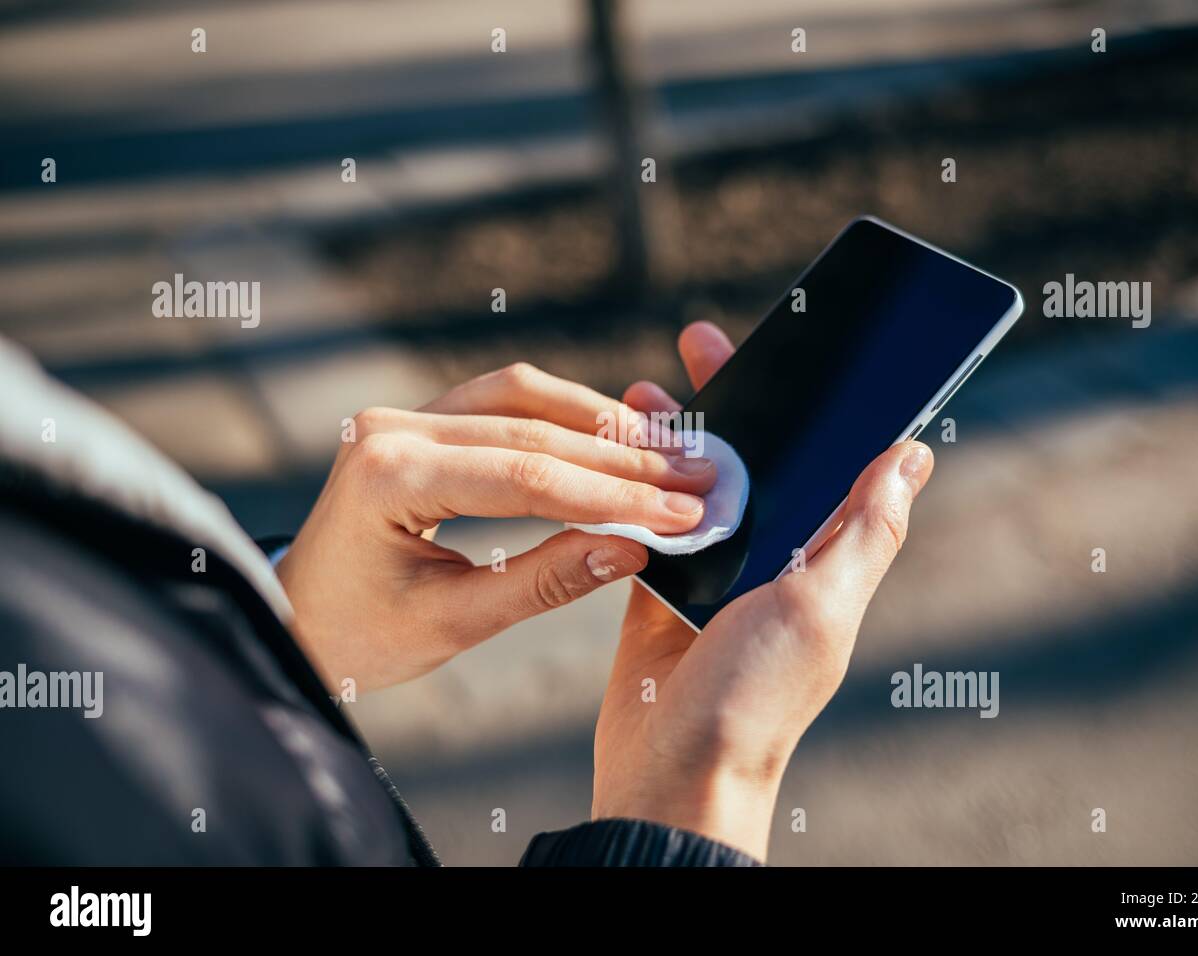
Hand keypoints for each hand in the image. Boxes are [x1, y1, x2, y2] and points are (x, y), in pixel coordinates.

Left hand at [275, 362, 717, 692]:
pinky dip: (567, 417)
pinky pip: (506, 400)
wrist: (299, 619)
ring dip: (602, 423)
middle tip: (698, 475)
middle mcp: (393, 427)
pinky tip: (616, 437)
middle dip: (624, 455)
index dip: (614, 494)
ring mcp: (405, 414)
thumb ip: (543, 582)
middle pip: (533, 427)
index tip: (682, 511)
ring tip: (671, 451)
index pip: (526, 476)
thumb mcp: (453, 622)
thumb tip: (633, 549)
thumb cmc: (362, 635)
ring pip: (525, 395)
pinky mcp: (421, 417)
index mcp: (389, 476)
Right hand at [592, 323, 933, 860]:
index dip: (818, 402)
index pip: (831, 460)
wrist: (675, 771)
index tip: (796, 347)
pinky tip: (614, 450)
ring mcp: (716, 570)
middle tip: (700, 344)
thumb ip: (862, 533)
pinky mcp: (662, 587)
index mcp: (822, 555)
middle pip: (760, 459)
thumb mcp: (820, 607)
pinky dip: (635, 485)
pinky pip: (650, 520)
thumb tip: (914, 455)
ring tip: (645, 392)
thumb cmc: (756, 699)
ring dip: (677, 436)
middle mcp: (775, 557)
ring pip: (699, 482)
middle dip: (735, 400)